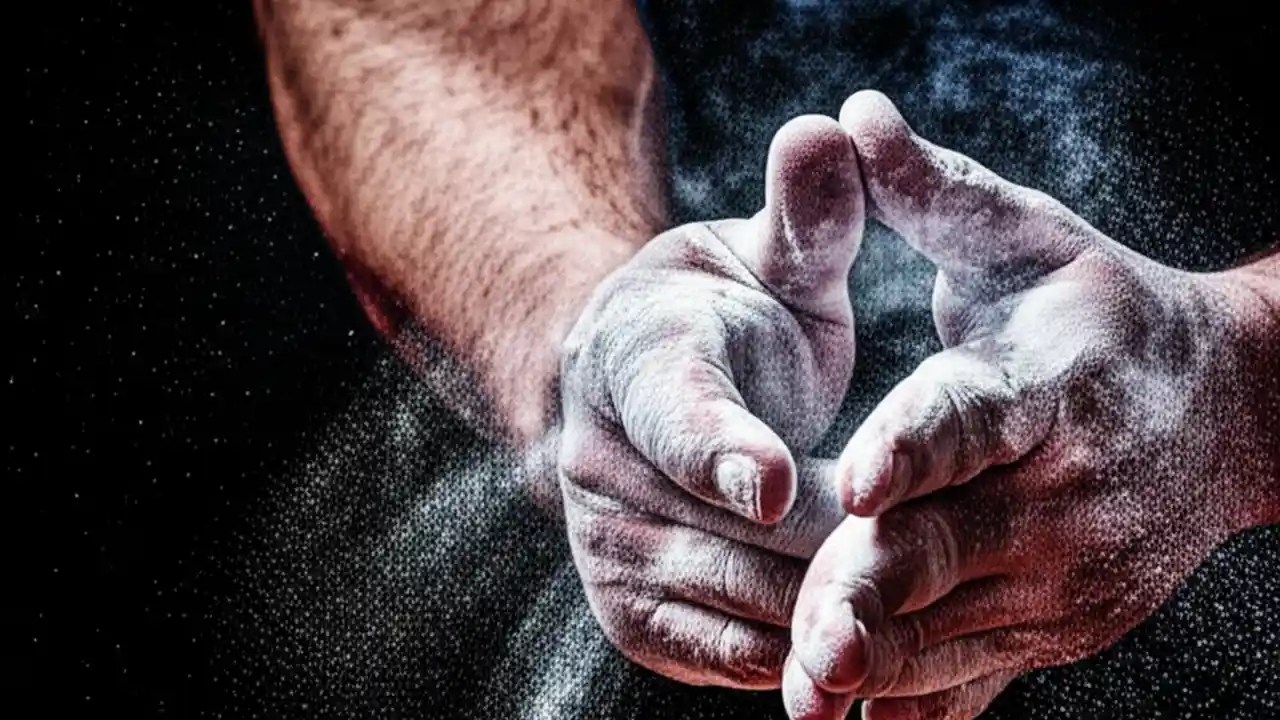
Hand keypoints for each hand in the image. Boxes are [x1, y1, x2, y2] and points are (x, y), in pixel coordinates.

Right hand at [557, 116, 864, 687]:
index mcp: (631, 358)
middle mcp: (596, 459)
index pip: (671, 409)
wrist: (658, 392)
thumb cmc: (734, 317)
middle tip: (929, 559)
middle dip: (827, 550)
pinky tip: (865, 643)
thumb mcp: (772, 260)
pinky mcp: (631, 616)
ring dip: (823, 611)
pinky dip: (795, 657)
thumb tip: (833, 127)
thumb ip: (807, 214)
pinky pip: (721, 655)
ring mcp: (606, 547)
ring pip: (731, 604)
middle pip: (721, 529)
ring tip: (914, 601)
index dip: (724, 447)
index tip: (780, 484)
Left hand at [784, 92, 1279, 718]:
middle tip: (813, 633)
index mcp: (1053, 381)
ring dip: (883, 658)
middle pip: (954, 543)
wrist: (1224, 407)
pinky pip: (987, 670)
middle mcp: (1068, 487)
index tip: (853, 483)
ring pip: (959, 622)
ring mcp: (1075, 571)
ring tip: (807, 689)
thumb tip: (849, 112)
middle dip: (877, 588)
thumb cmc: (1096, 312)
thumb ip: (932, 192)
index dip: (914, 450)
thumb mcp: (1026, 240)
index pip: (971, 417)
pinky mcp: (1070, 625)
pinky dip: (923, 699)